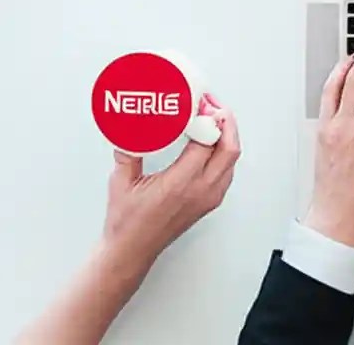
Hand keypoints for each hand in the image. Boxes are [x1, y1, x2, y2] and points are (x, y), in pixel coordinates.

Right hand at [103, 94, 241, 265]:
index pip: (208, 142)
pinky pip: (227, 171)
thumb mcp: (121, 180)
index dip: (207, 118)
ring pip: (232, 160)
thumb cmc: (127, 222)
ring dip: (228, 136)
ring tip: (213, 119)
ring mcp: (209, 197)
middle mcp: (201, 190)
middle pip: (230, 148)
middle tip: (212, 105)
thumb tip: (128, 126)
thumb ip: (128, 150)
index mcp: (181, 183)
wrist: (132, 250)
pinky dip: (224, 152)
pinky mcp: (210, 202)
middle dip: (225, 122)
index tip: (199, 103)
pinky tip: (212, 142)